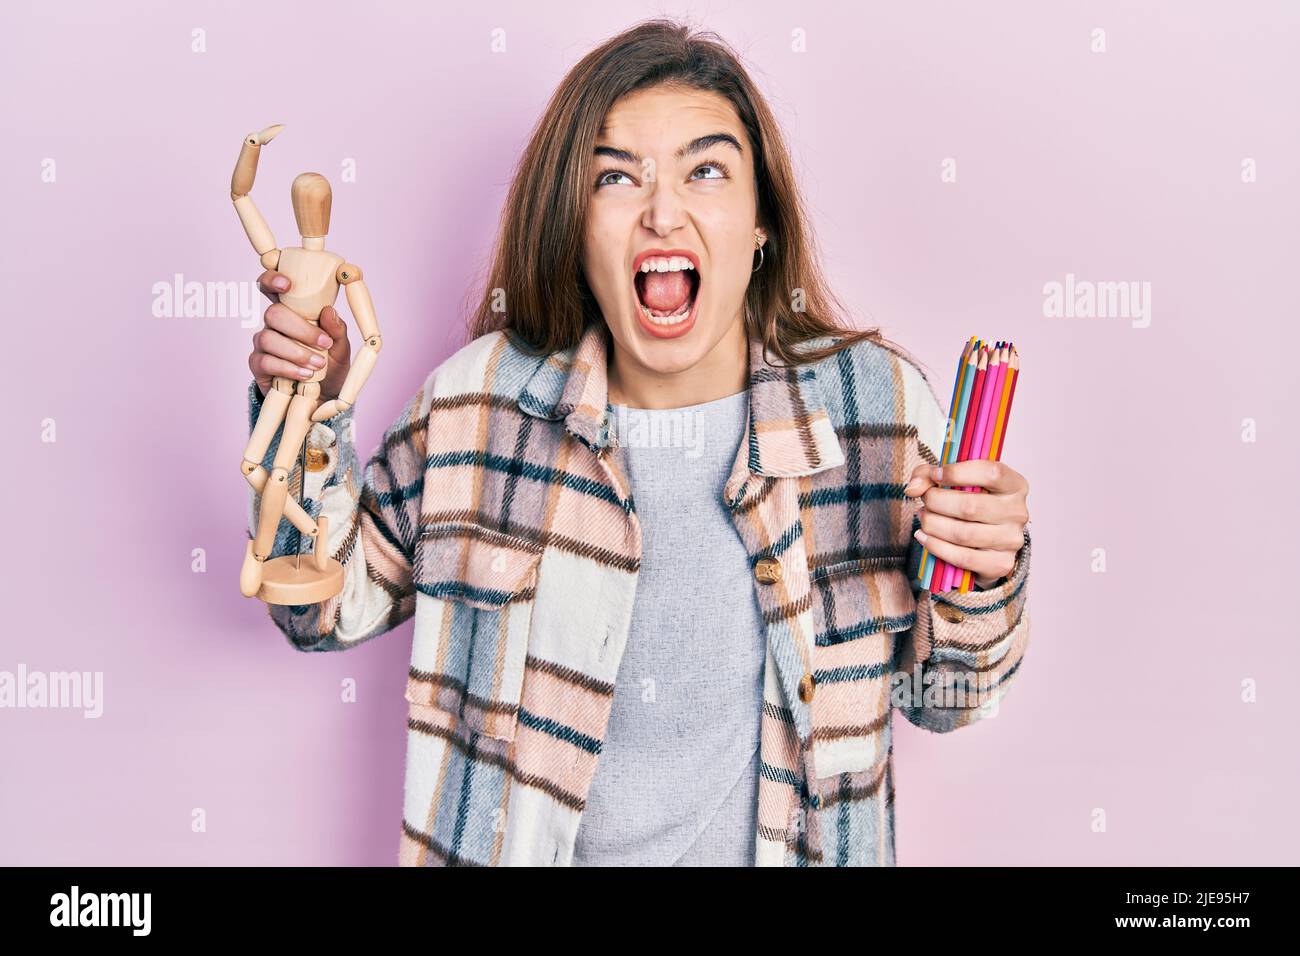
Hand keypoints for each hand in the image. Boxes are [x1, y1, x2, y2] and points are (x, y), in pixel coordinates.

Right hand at [248, 270, 350, 400]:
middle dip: (300, 329)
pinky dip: (288, 368)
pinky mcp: (258, 365)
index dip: (272, 280)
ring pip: (268, 338)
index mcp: (293, 312)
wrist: (321, 398)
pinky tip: (304, 375)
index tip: (287, 284)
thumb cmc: (330, 367)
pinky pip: (266, 361)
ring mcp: (264, 344)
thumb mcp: (340, 348)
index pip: (273, 287)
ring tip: (317, 365)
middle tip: (323, 344)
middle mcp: (274, 325)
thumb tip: (329, 311)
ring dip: (296, 352)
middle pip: (273, 314)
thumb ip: (337, 330)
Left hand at [903, 460, 1029, 587]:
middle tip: (924, 501)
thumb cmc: (971, 502)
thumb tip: (913, 488)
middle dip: (937, 502)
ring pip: (963, 534)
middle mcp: (1017, 512)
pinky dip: (936, 547)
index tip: (935, 474)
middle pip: (970, 506)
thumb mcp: (954, 480)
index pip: (991, 473)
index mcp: (1014, 484)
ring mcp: (1011, 540)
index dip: (958, 472)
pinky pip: (962, 557)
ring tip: (923, 518)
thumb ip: (929, 474)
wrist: (987, 542)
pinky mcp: (1000, 563)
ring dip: (933, 525)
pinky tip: (924, 537)